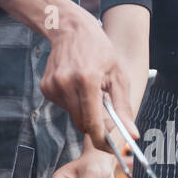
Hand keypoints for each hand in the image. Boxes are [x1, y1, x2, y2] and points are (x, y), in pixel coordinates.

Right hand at [40, 9, 137, 143]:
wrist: (71, 29)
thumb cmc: (99, 50)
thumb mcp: (118, 75)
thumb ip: (123, 107)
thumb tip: (133, 135)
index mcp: (87, 80)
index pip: (93, 122)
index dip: (102, 140)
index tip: (110, 148)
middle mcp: (66, 83)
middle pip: (82, 123)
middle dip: (95, 123)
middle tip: (104, 108)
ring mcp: (53, 86)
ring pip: (72, 116)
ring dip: (83, 110)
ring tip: (89, 88)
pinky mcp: (45, 87)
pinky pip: (63, 106)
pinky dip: (72, 102)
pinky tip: (75, 84)